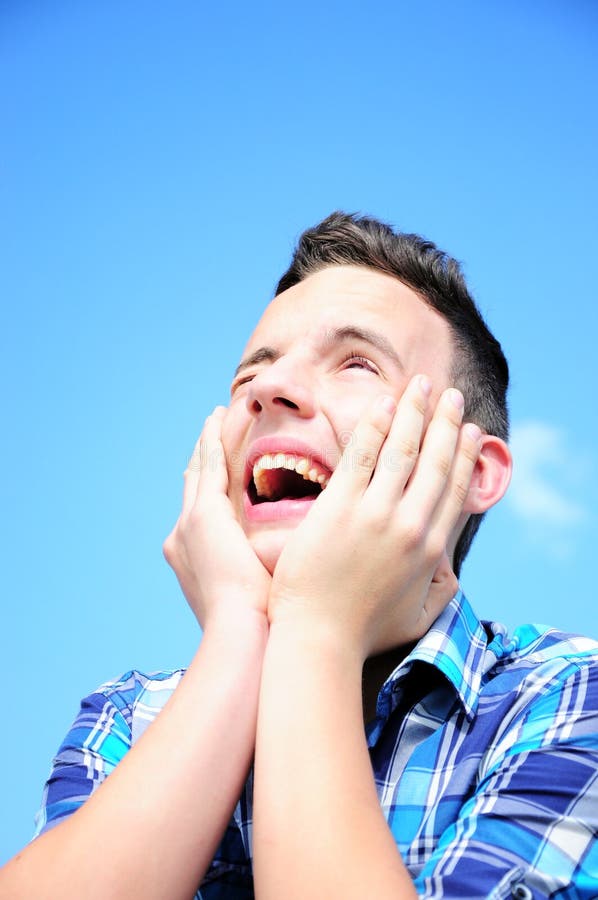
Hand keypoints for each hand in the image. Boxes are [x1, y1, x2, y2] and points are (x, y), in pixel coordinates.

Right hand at [163, 407, 270, 630]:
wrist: (242, 636)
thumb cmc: (262, 626)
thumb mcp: (260, 595)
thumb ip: (268, 574)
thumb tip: (298, 567)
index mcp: (194, 560)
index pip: (203, 513)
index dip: (210, 487)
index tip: (220, 468)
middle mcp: (182, 539)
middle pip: (193, 487)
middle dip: (203, 459)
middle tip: (212, 432)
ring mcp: (189, 526)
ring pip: (198, 471)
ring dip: (206, 443)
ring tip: (215, 418)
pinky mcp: (203, 516)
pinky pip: (208, 467)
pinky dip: (211, 442)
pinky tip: (218, 420)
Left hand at [268, 376, 481, 658]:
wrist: (318, 638)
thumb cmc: (363, 631)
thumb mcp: (418, 615)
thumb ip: (439, 590)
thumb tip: (450, 572)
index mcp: (430, 551)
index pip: (454, 490)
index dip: (465, 456)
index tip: (471, 432)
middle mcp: (409, 526)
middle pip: (435, 462)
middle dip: (445, 424)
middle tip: (450, 395)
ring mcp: (374, 514)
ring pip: (402, 451)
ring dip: (415, 413)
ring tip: (422, 385)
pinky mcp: (339, 507)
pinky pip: (361, 455)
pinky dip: (376, 426)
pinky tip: (385, 404)